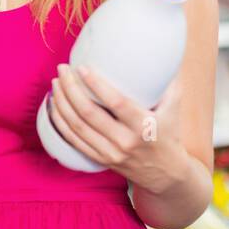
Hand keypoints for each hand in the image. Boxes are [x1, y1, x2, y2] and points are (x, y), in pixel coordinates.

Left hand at [46, 63, 186, 191]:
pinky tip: (53, 106)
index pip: (116, 103)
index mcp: (144, 126)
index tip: (82, 67)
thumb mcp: (175, 109)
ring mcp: (110, 153)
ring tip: (55, 83)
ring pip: (77, 127)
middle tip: (62, 70)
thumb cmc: (169, 135)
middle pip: (89, 113)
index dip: (96, 85)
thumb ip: (169, 83)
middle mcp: (125, 141)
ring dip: (61, 103)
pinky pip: (73, 140)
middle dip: (70, 89)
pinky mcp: (100, 159)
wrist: (166, 175)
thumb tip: (163, 54)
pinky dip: (59, 122)